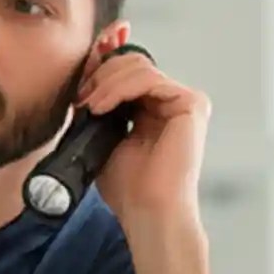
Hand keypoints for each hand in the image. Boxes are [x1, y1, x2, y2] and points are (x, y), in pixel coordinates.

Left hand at [77, 45, 209, 227]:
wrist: (146, 211)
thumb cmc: (128, 187)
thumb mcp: (100, 134)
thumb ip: (97, 103)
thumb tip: (84, 72)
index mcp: (152, 107)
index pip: (125, 69)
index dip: (102, 62)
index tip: (81, 72)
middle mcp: (171, 101)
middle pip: (132, 61)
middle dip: (100, 74)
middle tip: (81, 99)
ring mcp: (183, 101)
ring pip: (138, 66)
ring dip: (106, 83)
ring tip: (90, 107)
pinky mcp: (191, 104)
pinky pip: (149, 79)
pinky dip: (120, 88)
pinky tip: (103, 106)